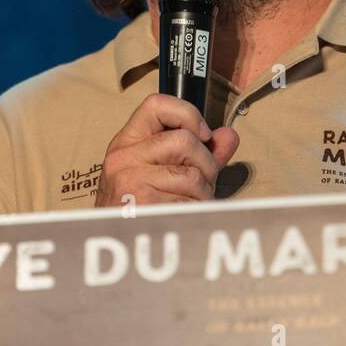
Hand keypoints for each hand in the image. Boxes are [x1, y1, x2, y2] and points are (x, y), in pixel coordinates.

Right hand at [94, 93, 240, 207]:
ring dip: (203, 193)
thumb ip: (197, 153)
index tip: (202, 135)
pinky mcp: (144, 207)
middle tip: (201, 182)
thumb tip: (228, 135)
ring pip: (193, 175)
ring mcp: (132, 182)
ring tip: (190, 202)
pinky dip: (196, 212)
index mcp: (127, 142)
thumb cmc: (139, 206)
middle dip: (206, 163)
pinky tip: (183, 217)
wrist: (117, 240)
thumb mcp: (161, 170)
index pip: (156, 104)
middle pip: (185, 141)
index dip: (188, 114)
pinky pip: (190, 203)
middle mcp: (125, 157)